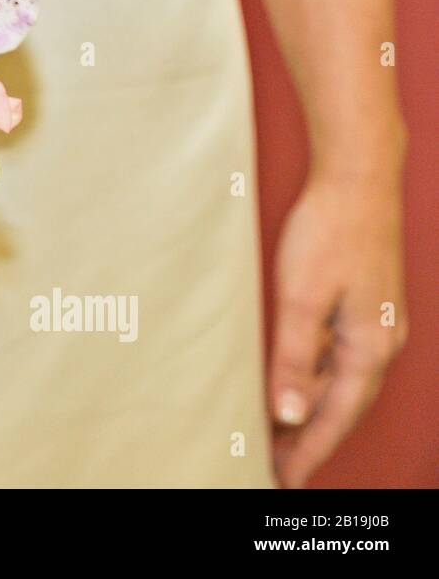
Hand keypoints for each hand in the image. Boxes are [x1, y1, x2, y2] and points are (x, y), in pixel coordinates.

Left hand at [269, 168, 406, 486]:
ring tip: (279, 430)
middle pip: (343, 405)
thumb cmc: (329, 232)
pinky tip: (295, 377)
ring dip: (313, 407)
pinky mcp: (366, 304)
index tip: (283, 478)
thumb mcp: (301, 297)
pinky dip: (318, 375)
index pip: (335, 417)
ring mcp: (377, 322)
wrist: (359, 178)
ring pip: (342, 381)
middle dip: (311, 437)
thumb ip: (293, 357)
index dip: (308, 450)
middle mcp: (381, 341)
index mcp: (368, 347)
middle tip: (276, 464)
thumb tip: (287, 412)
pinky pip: (341, 355)